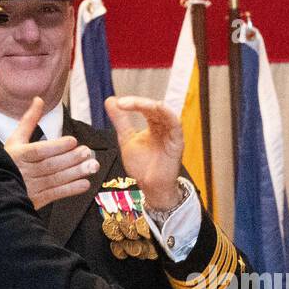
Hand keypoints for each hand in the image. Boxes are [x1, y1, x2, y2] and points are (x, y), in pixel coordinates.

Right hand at [4, 97, 98, 208]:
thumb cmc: (9, 160)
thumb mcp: (15, 139)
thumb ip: (29, 120)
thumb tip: (39, 99)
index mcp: (18, 155)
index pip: (38, 150)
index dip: (56, 146)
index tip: (72, 141)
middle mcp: (24, 171)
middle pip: (50, 165)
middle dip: (70, 159)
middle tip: (87, 152)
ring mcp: (30, 187)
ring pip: (55, 180)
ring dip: (75, 173)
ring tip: (92, 166)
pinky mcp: (36, 200)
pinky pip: (55, 194)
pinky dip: (71, 189)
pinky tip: (84, 183)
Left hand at [104, 95, 185, 210]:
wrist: (151, 187)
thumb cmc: (143, 167)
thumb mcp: (126, 139)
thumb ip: (120, 121)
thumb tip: (111, 101)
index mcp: (154, 126)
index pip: (144, 108)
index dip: (132, 103)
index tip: (117, 104)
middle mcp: (164, 127)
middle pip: (153, 107)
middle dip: (137, 103)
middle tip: (122, 104)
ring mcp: (171, 133)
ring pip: (164, 112)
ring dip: (149, 105)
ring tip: (134, 104)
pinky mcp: (177, 141)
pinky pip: (175, 123)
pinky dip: (166, 113)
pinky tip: (156, 108)